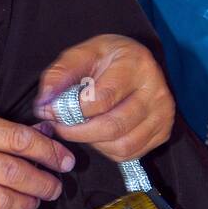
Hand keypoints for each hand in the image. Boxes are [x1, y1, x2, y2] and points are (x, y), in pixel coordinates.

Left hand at [34, 34, 174, 160]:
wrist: (135, 62)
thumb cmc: (106, 59)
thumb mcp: (81, 55)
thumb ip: (59, 75)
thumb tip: (45, 103)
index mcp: (135, 64)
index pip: (102, 99)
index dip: (71, 110)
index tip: (51, 111)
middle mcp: (155, 90)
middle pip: (112, 126)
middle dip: (78, 132)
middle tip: (61, 126)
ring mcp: (163, 113)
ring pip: (121, 145)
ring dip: (93, 143)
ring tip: (81, 128)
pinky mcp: (163, 131)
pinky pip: (130, 153)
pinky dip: (108, 150)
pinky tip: (99, 134)